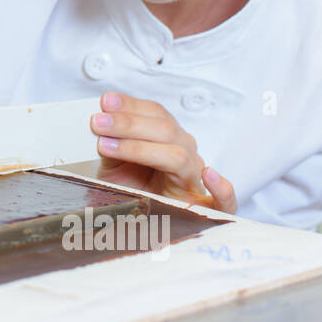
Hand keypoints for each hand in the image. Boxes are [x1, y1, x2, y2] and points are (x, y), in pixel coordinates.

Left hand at [88, 91, 236, 212]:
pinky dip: (222, 187)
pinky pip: (225, 200)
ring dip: (139, 147)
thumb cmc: (129, 188)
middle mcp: (185, 154)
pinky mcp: (205, 208)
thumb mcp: (113, 161)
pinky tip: (209, 174)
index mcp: (169, 138)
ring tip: (107, 145)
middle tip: (98, 123)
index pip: (157, 114)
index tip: (105, 101)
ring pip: (178, 156)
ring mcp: (195, 178)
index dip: (131, 106)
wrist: (137, 220)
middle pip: (165, 130)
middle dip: (128, 124)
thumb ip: (109, 142)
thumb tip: (97, 119)